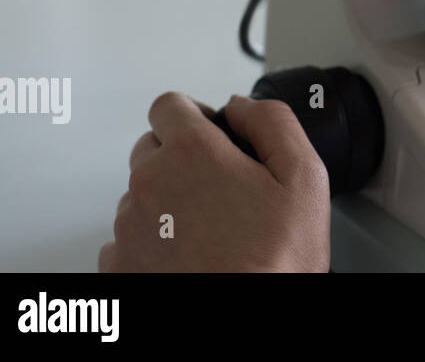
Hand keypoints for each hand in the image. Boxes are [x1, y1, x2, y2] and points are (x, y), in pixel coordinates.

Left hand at [99, 93, 330, 271]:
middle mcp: (148, 184)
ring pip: (141, 194)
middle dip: (183, 157)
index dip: (196, 115)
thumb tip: (244, 106)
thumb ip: (273, 121)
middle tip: (222, 187)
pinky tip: (190, 253)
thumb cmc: (277, 260)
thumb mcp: (304, 174)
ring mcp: (128, 228)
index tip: (214, 136)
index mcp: (190, 152)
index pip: (169, 104)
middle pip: (151, 147)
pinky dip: (153, 241)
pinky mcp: (120, 266)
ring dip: (168, 201)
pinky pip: (127, 238)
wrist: (251, 320)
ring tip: (211, 228)